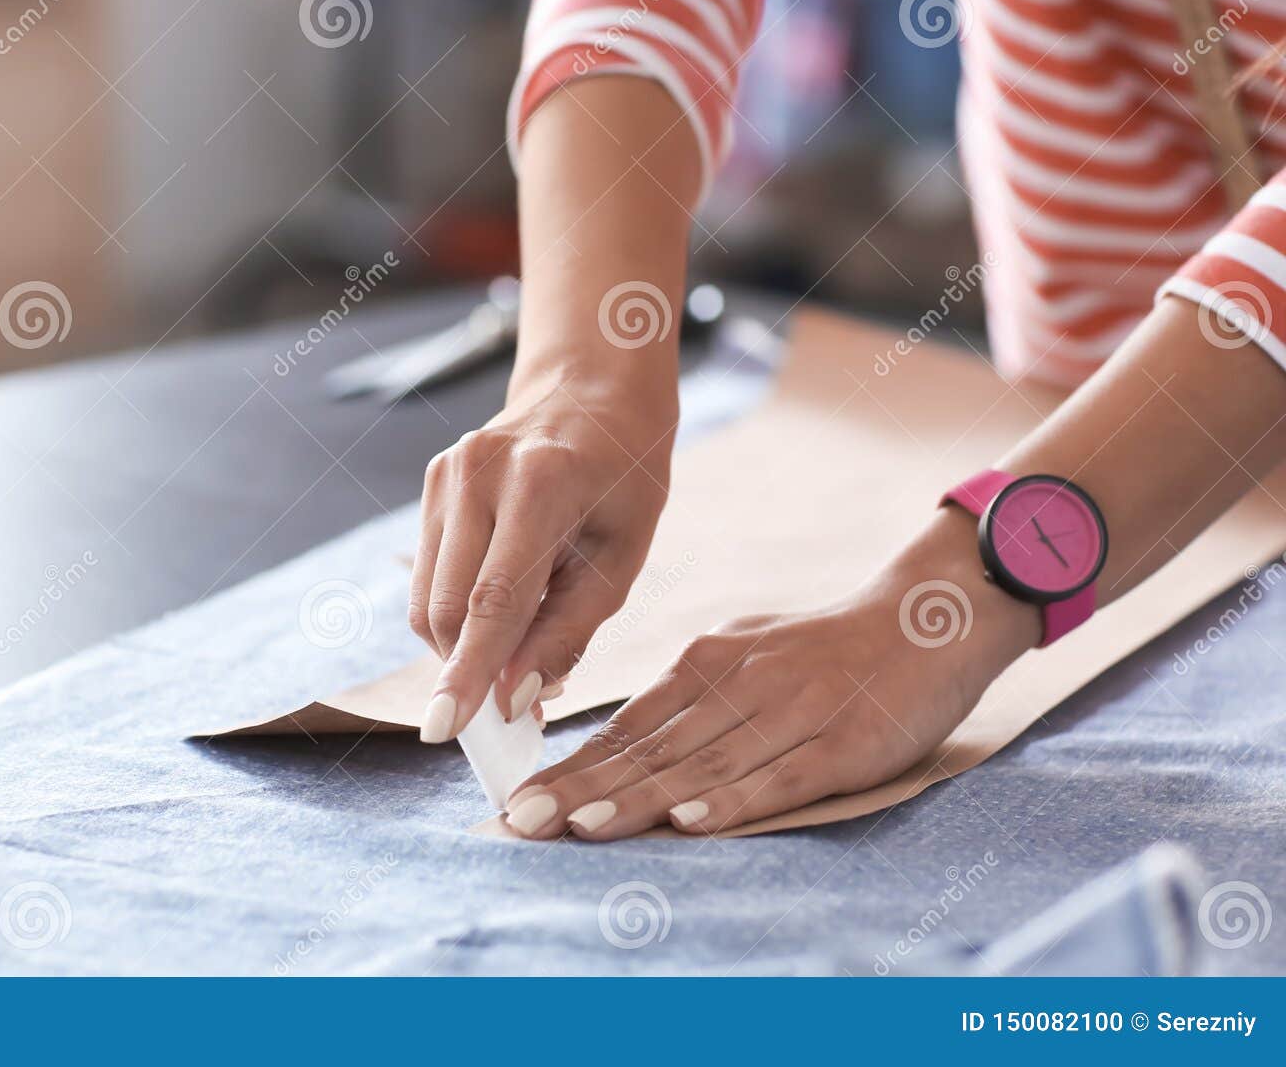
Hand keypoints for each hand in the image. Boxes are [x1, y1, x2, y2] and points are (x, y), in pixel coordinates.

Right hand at [409, 375, 675, 741]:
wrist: (593, 395)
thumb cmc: (622, 480)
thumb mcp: (620, 560)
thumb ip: (568, 630)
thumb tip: (515, 697)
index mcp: (540, 485)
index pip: (491, 602)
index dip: (468, 674)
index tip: (444, 730)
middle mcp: (478, 474)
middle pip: (446, 608)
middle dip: (469, 670)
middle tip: (513, 705)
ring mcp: (446, 474)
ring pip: (427, 599)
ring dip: (462, 644)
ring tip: (517, 645)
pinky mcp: (431, 482)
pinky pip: (428, 575)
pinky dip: (457, 611)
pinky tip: (499, 606)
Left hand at [501, 509, 1040, 838]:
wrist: (929, 617)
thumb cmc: (826, 649)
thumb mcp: (745, 653)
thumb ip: (689, 695)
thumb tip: (621, 743)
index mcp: (708, 662)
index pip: (627, 726)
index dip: (571, 766)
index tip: (516, 800)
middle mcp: (739, 686)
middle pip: (651, 750)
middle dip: (581, 789)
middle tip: (520, 822)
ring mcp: (792, 714)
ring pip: (702, 765)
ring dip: (638, 799)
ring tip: (581, 827)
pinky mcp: (844, 743)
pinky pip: (782, 775)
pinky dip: (735, 800)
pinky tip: (692, 820)